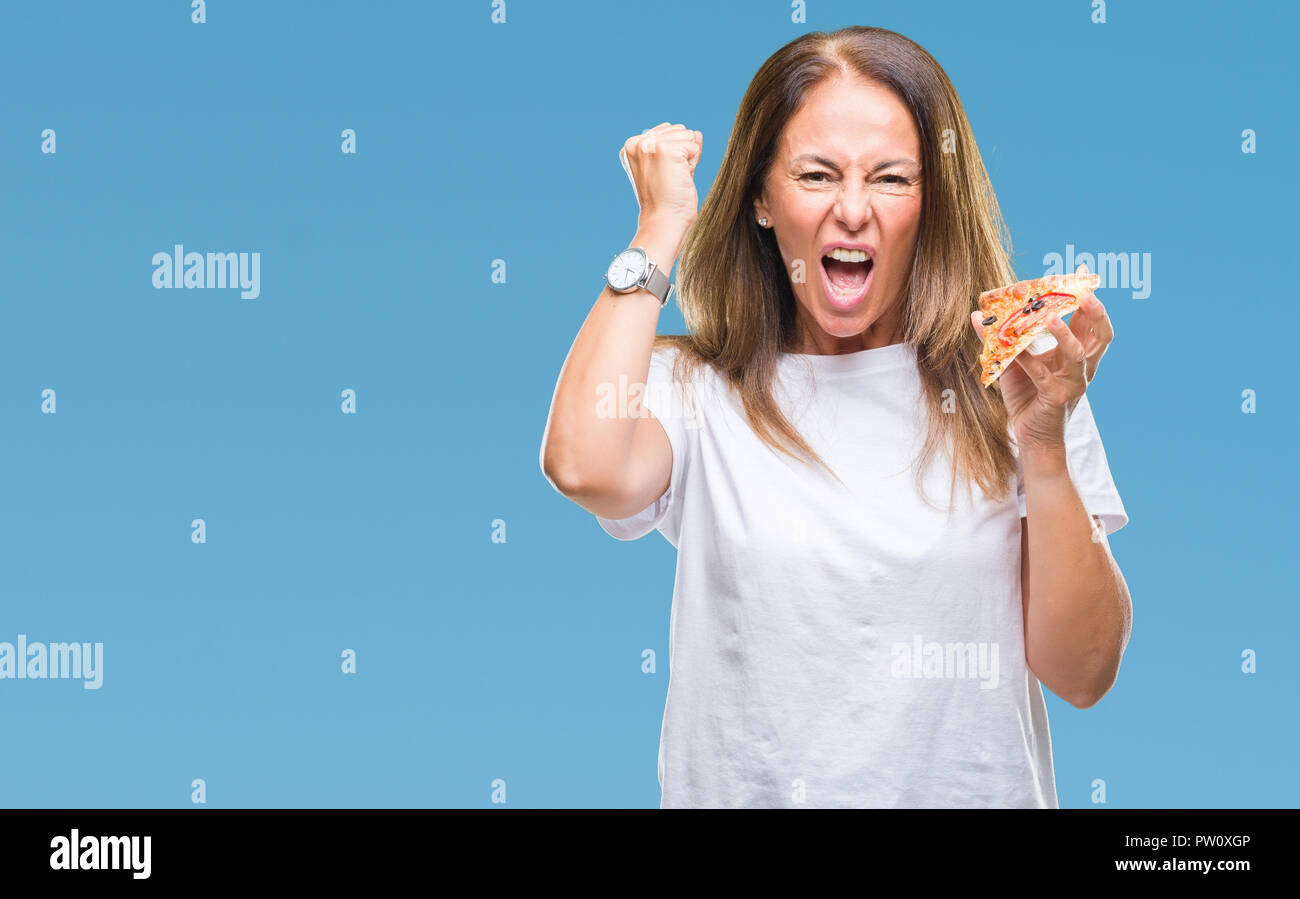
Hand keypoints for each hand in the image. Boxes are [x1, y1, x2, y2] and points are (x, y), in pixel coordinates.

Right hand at [619, 123, 701, 234]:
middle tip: (670, 178)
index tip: (663, 175)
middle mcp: (637, 142)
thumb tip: (697, 132)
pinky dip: (692, 164)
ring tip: (674, 178)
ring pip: (688, 136)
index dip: (674, 154)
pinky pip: (694, 146)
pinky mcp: (665, 150)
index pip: (668, 131)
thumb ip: (681, 147)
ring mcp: (650, 144)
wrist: (663, 220)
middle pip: (679, 130)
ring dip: (688, 159)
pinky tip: (679, 178)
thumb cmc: (666, 200)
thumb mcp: (671, 168)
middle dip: (682, 153)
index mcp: (632, 146)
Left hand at [969, 264, 1114, 453]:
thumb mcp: (1015, 364)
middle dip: (1095, 312)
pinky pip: (1043, 373)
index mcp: (1078, 355)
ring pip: (1078, 353)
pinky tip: (1014, 349)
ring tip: (1050, 317)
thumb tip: (978, 315)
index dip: (1089, 299)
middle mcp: (1082, 367)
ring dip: (1065, 334)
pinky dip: (1028, 359)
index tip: (1081, 273)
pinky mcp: (1058, 397)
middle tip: (1085, 291)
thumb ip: (1002, 340)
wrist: (1033, 438)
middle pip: (1100, 335)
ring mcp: (1073, 382)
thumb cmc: (1028, 398)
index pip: (1090, 323)